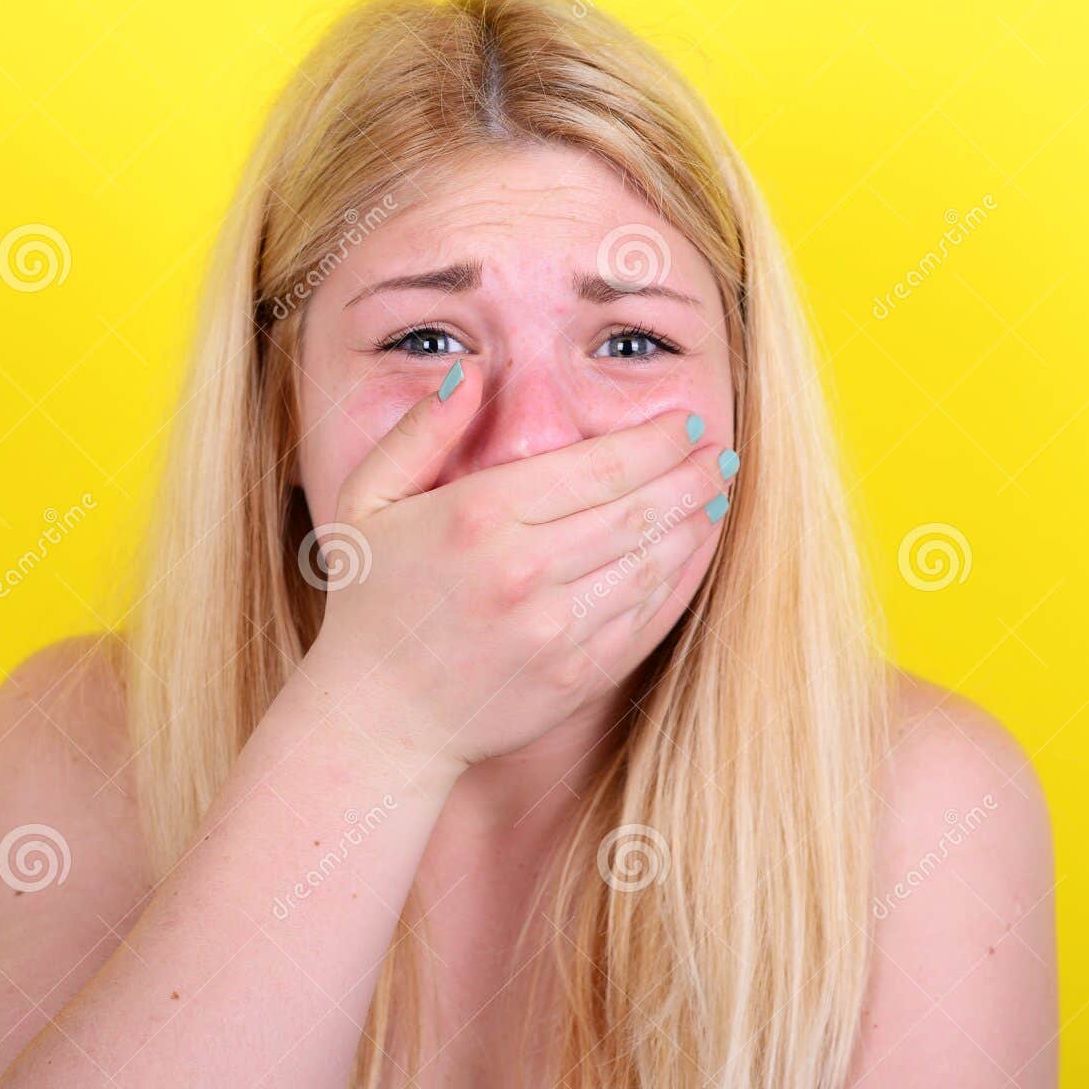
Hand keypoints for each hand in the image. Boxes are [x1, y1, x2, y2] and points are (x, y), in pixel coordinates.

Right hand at [298, 362, 737, 771]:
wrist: (375, 718)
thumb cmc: (369, 599)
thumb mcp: (369, 500)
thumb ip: (421, 432)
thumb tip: (470, 370)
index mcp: (479, 517)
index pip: (599, 466)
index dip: (655, 442)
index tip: (684, 424)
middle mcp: (524, 572)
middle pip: (638, 511)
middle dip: (690, 475)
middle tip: (719, 452)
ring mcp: (555, 632)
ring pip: (652, 564)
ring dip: (695, 524)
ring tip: (716, 493)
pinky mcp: (574, 678)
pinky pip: (647, 619)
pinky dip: (681, 580)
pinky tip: (693, 552)